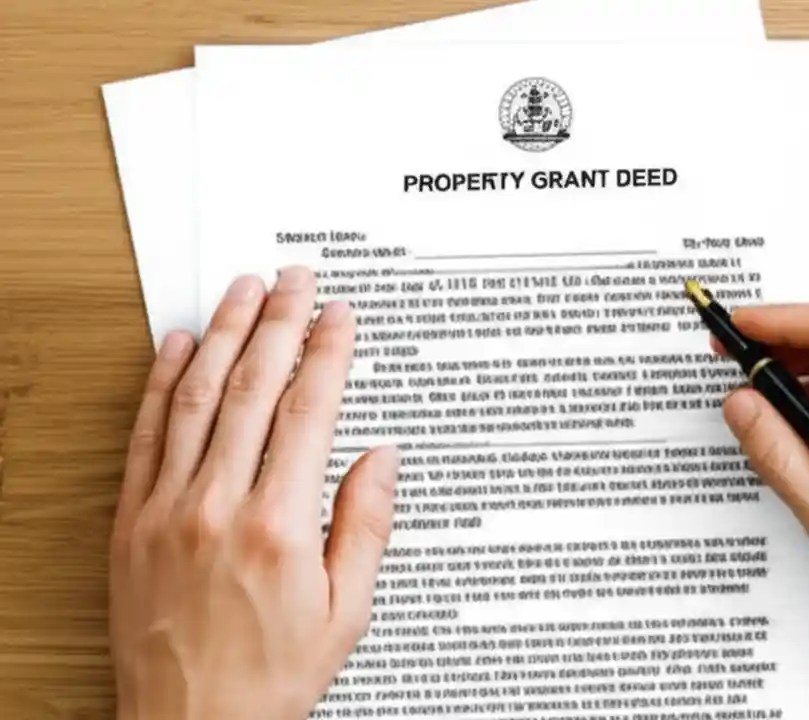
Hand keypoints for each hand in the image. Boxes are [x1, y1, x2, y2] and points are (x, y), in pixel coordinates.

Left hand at [111, 268, 398, 719]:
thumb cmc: (272, 677)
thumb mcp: (348, 612)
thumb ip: (365, 526)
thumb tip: (380, 458)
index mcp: (280, 527)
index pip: (308, 412)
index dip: (327, 354)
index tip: (339, 317)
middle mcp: (218, 506)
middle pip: (252, 388)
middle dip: (278, 322)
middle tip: (295, 279)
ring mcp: (167, 509)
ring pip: (196, 398)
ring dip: (222, 334)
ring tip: (242, 290)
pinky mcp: (132, 522)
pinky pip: (147, 435)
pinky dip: (162, 382)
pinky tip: (178, 346)